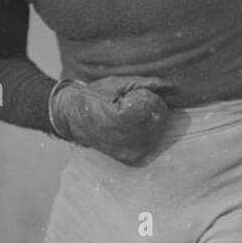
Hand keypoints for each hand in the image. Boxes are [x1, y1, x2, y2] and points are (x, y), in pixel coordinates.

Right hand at [48, 75, 171, 165]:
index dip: (146, 96)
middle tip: (129, 106)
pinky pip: (153, 142)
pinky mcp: (133, 159)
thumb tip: (170, 85)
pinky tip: (132, 129)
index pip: (153, 104)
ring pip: (158, 131)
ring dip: (150, 121)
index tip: (130, 96)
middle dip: (150, 108)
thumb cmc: (94, 96)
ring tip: (129, 118)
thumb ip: (143, 83)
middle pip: (159, 118)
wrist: (71, 118)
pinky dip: (147, 133)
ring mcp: (132, 152)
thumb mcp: (116, 84)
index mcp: (122, 119)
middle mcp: (128, 139)